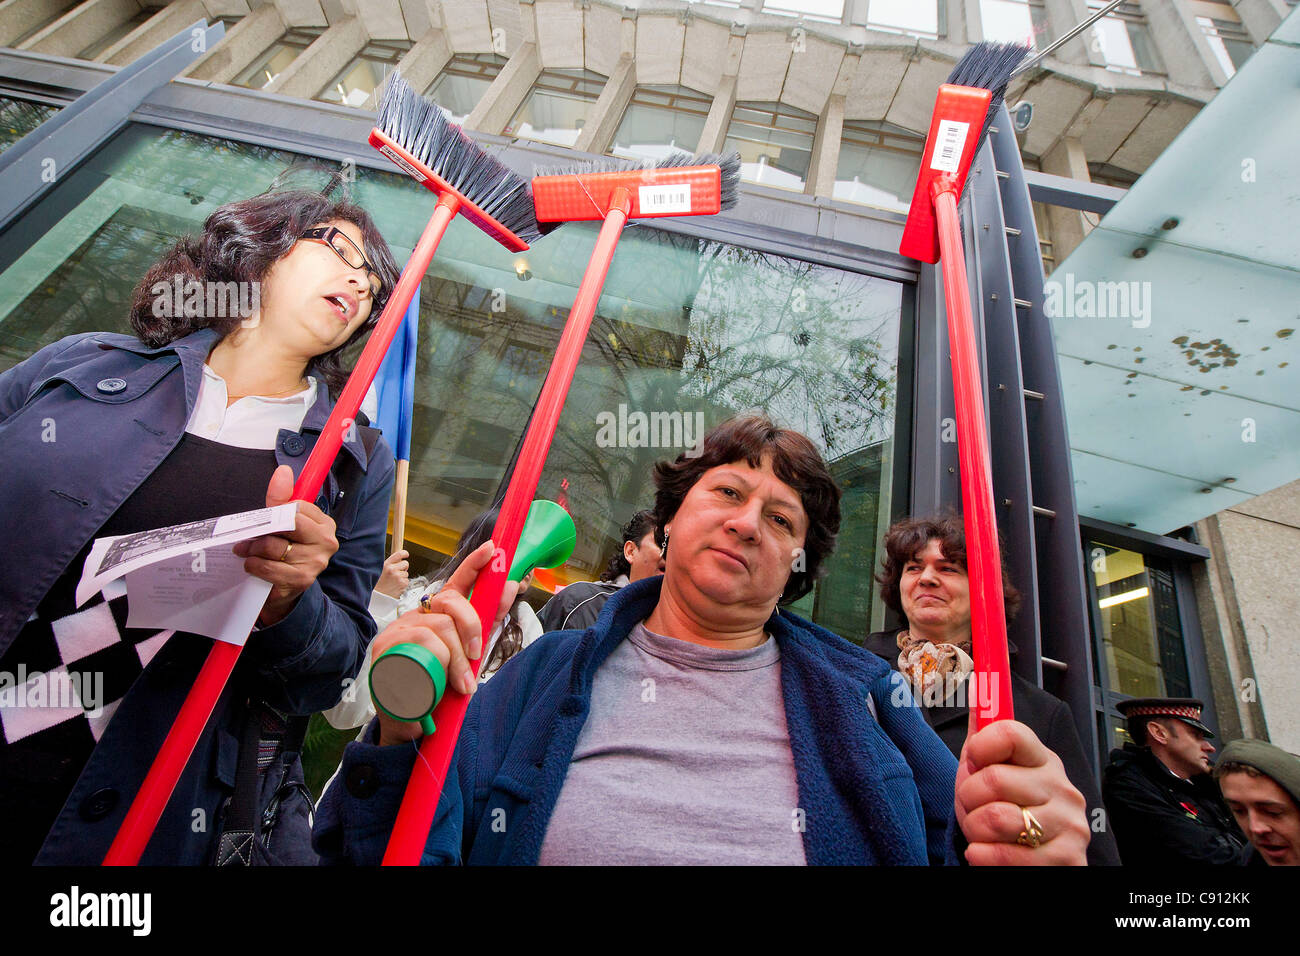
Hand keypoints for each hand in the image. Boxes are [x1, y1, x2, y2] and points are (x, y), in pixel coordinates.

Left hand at [233, 464, 338, 625]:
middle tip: (249, 535)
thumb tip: (284, 471)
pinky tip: (252, 565)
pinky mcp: (301, 581)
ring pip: (274, 547)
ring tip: (246, 550)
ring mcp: (315, 563)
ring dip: (252, 549)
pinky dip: (253, 565)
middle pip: (288, 524)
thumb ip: (282, 497)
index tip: (265, 519)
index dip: (276, 512)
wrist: (284, 590)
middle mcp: (326, 543)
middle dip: (262, 530)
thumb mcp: (283, 523)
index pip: (298, 507)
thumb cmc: (284, 552)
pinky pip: (268, 567)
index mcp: (325, 524)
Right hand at [372, 540, 519, 746]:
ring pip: (440, 627)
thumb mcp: (467, 655)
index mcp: (434, 617)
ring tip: (461, 685)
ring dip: (457, 658)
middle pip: (449, 601)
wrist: (409, 723)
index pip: (455, 585)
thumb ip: (486, 624)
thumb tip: (511, 586)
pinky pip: (423, 645)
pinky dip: (439, 664)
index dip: (474, 565)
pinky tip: (438, 684)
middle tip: (476, 654)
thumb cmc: (438, 687)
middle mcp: (414, 618)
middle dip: (471, 625)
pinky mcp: (385, 649)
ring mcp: (397, 631)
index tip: (493, 550)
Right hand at [375, 549, 409, 597]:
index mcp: (386, 564)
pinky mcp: (403, 584)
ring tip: (393, 581)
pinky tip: (396, 585)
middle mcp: (392, 570)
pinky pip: (407, 581)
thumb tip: (398, 560)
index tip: (406, 554)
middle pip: (406, 563)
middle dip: (403, 567)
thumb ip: (388, 564)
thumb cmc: (377, 585)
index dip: (404, 553)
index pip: (399, 554)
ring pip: (406, 573)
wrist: (377, 597)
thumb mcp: (379, 570)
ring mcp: (398, 577)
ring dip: (402, 576)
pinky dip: (403, 583)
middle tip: (397, 572)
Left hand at [954, 711, 1089, 865]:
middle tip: (974, 807)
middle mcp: (1062, 788)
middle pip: (993, 779)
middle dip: (967, 799)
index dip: (980, 746)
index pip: (1010, 732)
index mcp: (1042, 759)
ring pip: (995, 818)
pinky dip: (982, 856)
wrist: (1029, 864)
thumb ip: (984, 733)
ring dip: (974, 830)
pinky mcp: (1067, 860)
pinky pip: (1005, 855)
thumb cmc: (1006, 811)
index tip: (973, 760)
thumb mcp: (989, 769)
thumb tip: (978, 683)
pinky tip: (986, 852)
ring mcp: (1069, 825)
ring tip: (982, 832)